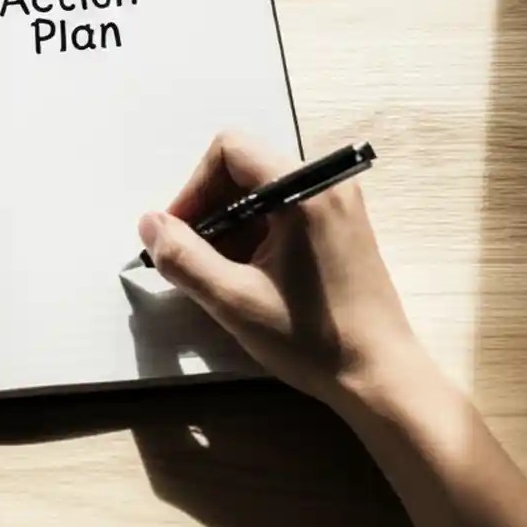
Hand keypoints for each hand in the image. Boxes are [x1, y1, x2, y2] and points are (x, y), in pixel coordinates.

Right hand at [137, 133, 424, 406]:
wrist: (378, 376)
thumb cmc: (310, 339)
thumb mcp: (233, 300)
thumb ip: (183, 257)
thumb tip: (148, 224)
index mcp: (305, 191)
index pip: (230, 150)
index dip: (193, 188)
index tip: (177, 235)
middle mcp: (326, 184)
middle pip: (244, 167)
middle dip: (208, 209)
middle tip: (191, 257)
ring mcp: (337, 204)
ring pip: (260, 191)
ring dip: (228, 225)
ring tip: (218, 274)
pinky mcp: (340, 226)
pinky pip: (283, 209)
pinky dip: (254, 234)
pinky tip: (247, 276)